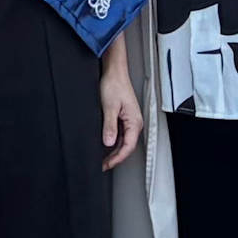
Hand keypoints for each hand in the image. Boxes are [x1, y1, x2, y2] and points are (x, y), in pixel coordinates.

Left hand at [97, 37, 140, 170]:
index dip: (117, 158)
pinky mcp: (123, 117)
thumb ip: (109, 126)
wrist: (114, 72)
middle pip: (126, 146)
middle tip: (103, 165)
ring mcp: (129, 121)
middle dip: (115, 157)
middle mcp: (134, 123)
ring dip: (114, 151)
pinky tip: (105, 146)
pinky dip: (113, 142)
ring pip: (124, 141)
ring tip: (103, 159)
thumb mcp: (109, 107)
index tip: (107, 165)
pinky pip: (120, 134)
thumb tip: (109, 142)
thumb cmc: (114, 85)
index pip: (128, 146)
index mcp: (134, 122)